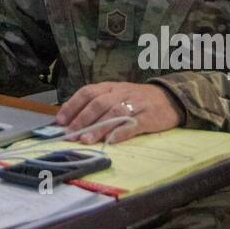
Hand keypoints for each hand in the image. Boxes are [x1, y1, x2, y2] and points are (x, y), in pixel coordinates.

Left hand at [55, 82, 184, 144]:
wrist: (170, 98)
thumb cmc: (137, 100)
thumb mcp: (116, 95)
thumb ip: (97, 104)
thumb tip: (71, 120)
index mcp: (110, 87)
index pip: (87, 92)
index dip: (72, 105)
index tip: (59, 121)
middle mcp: (120, 93)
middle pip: (98, 103)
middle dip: (82, 118)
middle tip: (70, 134)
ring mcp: (135, 104)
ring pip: (113, 113)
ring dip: (98, 127)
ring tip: (85, 140)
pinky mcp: (148, 117)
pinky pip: (133, 124)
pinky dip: (121, 133)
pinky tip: (111, 142)